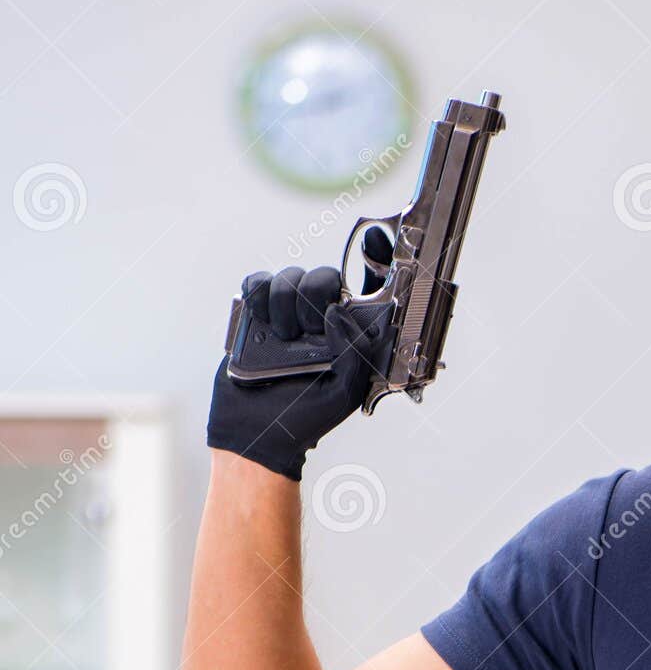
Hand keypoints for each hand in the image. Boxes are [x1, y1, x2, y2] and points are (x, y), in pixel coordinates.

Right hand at [206, 245, 392, 481]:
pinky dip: (259, 295)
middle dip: (316, 295)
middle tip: (307, 330)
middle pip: (324, 276)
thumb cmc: (305, 418)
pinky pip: (258, 282)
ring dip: (285, 304)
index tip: (377, 237)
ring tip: (282, 337)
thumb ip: (356, 352)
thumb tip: (338, 312)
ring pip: (290, 276)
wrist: (255, 432)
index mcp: (349, 336)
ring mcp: (287, 315)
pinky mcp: (255, 314)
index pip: (367, 292)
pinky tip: (262, 322)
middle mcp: (320, 320)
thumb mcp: (345, 391)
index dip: (375, 261)